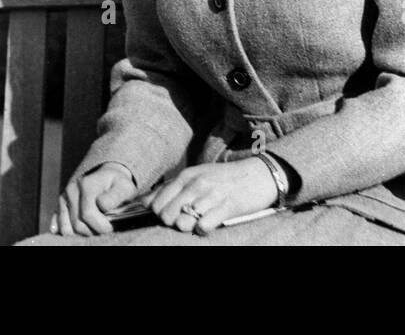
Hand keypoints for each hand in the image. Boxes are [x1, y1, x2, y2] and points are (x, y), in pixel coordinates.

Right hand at [52, 162, 136, 235]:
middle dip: (92, 231)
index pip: (88, 214)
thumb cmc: (118, 185)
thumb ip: (115, 196)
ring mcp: (63, 198)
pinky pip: (58, 225)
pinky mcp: (59, 205)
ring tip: (94, 228)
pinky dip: (68, 231)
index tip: (110, 228)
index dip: (100, 226)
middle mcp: (72, 189)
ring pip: (67, 228)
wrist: (108, 177)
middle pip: (77, 224)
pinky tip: (78, 230)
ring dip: (81, 233)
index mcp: (87, 184)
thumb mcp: (125, 187)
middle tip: (103, 230)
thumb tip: (101, 205)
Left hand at [149, 159, 279, 235]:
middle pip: (166, 216)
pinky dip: (204, 229)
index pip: (156, 203)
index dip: (160, 214)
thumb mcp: (197, 176)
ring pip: (182, 223)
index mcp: (187, 175)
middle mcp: (196, 183)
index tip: (171, 215)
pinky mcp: (226, 206)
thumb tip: (144, 203)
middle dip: (173, 223)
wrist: (259, 174)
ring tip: (199, 222)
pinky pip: (203, 226)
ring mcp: (211, 195)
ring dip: (188, 227)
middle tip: (186, 220)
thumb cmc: (225, 178)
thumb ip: (172, 188)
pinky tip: (210, 224)